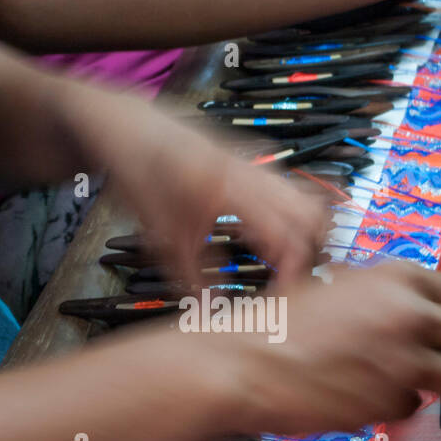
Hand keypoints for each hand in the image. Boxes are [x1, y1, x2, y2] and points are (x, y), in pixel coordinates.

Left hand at [74, 88, 328, 283]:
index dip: (293, 273)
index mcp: (232, 193)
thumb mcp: (161, 236)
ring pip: (305, 196)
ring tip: (282, 258)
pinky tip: (268, 232)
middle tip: (287, 278)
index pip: (287, 238)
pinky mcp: (249, 159)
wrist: (128, 128)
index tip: (284, 297)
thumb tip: (210, 312)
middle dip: (309, 251)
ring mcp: (254, 163)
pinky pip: (287, 186)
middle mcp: (252, 174)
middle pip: (312, 214)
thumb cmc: (141, 177)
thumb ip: (190, 278)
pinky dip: (291, 212)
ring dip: (304, 230)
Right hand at [204, 260, 440, 437]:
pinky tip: (369, 396)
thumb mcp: (334, 285)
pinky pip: (414, 406)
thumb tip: (417, 309)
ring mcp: (404, 361)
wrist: (243, 363)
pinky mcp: (389, 401)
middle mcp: (409, 315)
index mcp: (397, 277)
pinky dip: (398, 406)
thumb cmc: (278, 325)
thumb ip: (381, 294)